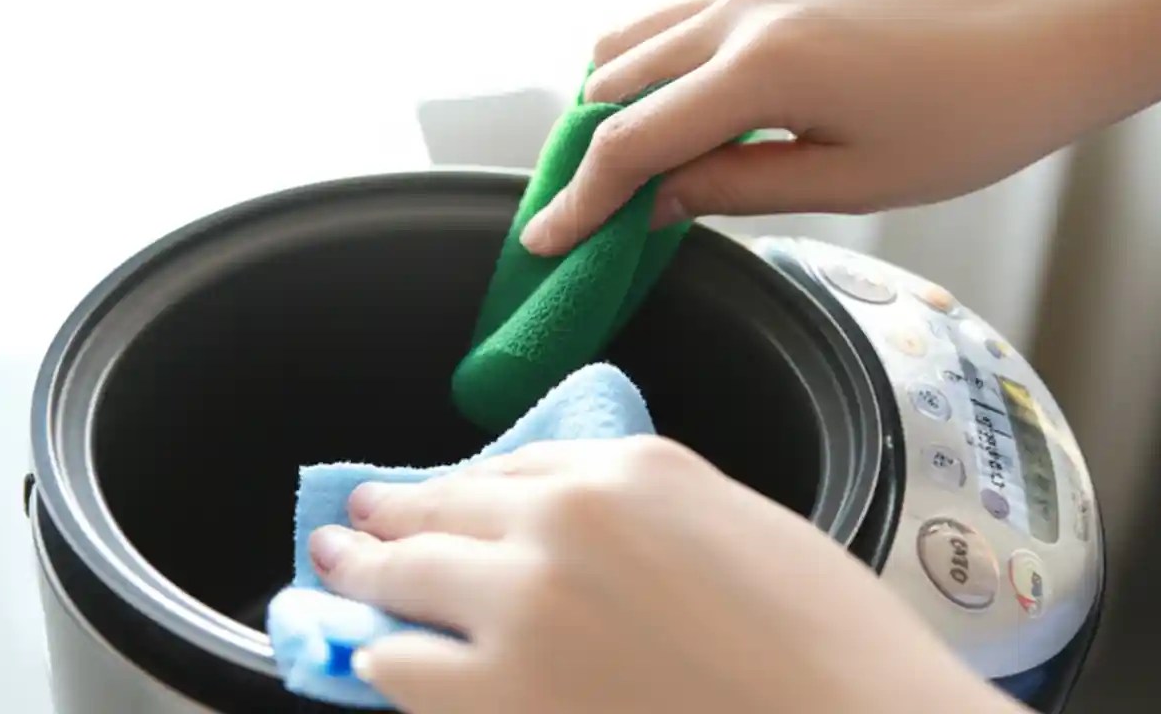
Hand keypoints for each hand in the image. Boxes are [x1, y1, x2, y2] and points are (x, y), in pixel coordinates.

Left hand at [309, 436, 1026, 713]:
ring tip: (335, 581)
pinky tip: (371, 660)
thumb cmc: (825, 637)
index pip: (506, 469)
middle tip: (345, 525)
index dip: (456, 485)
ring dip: (365, 584)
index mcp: (626, 470)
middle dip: (381, 518)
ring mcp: (522, 611)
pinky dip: (384, 661)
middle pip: (436, 511)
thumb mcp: (735, 524)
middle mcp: (559, 525)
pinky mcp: (503, 700)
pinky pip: (405, 673)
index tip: (422, 492)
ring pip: (402, 585)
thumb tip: (564, 516)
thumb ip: (638, 506)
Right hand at [520, 0, 1160, 255]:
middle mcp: (742, 11)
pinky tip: (657, 110)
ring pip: (627, 41)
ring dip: (603, 109)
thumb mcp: (851, 180)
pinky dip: (639, 67)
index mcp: (764, 68)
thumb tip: (657, 204)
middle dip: (582, 159)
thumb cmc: (974, 112)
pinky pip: (667, 18)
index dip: (579, 201)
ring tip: (611, 172)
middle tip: (577, 218)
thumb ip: (736, 187)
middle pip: (610, 86)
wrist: (1049, 30)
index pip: (632, 142)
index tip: (544, 241)